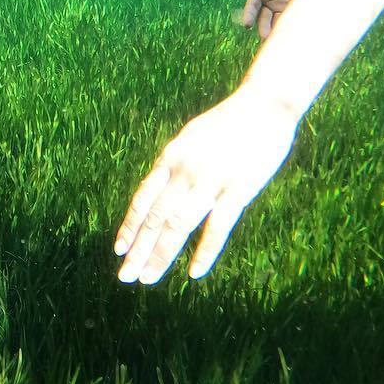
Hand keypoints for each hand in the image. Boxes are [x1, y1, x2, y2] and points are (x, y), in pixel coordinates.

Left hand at [115, 87, 298, 283]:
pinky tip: (194, 273)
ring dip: (161, 255)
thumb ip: (174, 165)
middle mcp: (184, 171)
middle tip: (125, 276)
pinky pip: (218, 226)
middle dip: (138, 250)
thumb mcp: (190, 139)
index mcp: (170, 158)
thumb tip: (157, 189)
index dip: (129, 226)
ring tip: (148, 278)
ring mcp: (210, 180)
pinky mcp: (238, 189)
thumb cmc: (227, 124)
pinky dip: (205, 251)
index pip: (142, 199)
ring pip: (178, 226)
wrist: (264, 105)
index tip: (119, 250)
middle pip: (154, 218)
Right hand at [241, 0, 310, 38]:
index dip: (249, 15)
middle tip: (265, 37)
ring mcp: (281, 7)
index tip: (247, 25)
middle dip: (263, 28)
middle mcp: (269, 2)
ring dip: (276, 31)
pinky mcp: (294, 9)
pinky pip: (291, 19)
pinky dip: (290, 26)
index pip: (252, 5)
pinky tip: (292, 34)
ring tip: (277, 41)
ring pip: (277, 21)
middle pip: (264, 18)